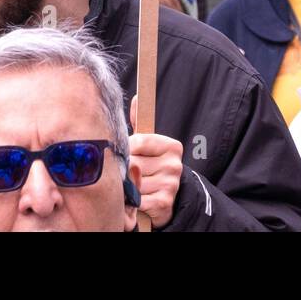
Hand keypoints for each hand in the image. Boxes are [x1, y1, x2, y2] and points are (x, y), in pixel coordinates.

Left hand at [128, 95, 183, 228]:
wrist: (166, 198)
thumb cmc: (151, 166)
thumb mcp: (148, 144)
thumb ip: (140, 122)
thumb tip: (136, 98)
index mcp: (172, 146)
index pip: (138, 142)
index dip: (127, 149)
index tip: (127, 154)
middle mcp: (175, 164)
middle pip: (133, 163)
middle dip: (125, 169)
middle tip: (129, 173)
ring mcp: (171, 183)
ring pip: (132, 182)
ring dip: (127, 187)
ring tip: (133, 186)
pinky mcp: (164, 202)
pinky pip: (136, 200)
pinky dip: (131, 202)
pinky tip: (137, 199)